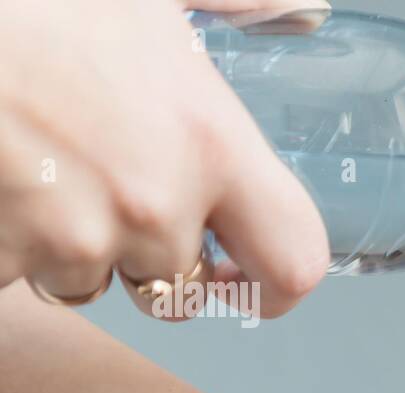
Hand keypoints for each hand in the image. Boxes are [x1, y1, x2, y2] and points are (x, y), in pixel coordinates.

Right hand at [0, 0, 329, 316]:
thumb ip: (239, 2)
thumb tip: (306, 11)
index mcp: (209, 142)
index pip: (292, 260)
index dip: (277, 285)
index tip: (258, 285)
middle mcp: (154, 203)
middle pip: (184, 283)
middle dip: (156, 256)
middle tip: (110, 185)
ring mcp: (74, 237)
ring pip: (96, 284)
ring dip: (77, 247)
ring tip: (40, 161)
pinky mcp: (3, 254)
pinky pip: (22, 275)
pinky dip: (11, 243)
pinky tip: (0, 176)